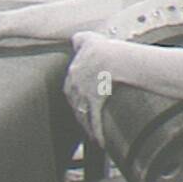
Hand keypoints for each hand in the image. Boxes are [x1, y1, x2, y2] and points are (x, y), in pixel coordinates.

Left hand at [64, 31, 114, 146]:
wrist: (113, 57)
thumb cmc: (103, 48)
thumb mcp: (89, 39)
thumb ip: (81, 39)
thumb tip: (75, 39)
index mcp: (73, 72)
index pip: (70, 88)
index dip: (75, 97)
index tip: (79, 102)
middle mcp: (75, 85)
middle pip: (75, 103)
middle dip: (79, 112)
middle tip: (85, 121)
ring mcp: (84, 95)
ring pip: (82, 114)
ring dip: (86, 126)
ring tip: (91, 135)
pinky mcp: (95, 103)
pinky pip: (94, 121)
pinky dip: (97, 133)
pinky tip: (100, 142)